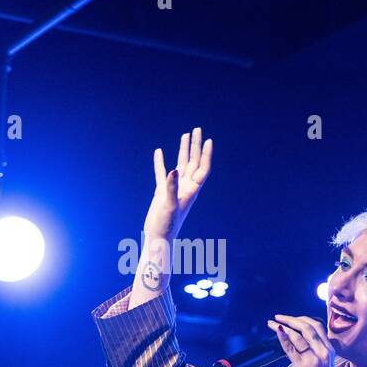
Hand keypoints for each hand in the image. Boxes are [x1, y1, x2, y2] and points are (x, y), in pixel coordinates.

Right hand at [143, 127, 212, 244]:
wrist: (158, 237)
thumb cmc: (166, 224)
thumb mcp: (169, 204)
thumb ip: (171, 187)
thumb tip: (174, 170)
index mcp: (191, 190)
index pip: (202, 168)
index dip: (206, 154)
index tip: (208, 140)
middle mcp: (186, 187)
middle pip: (193, 162)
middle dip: (195, 146)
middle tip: (197, 129)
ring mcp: (174, 189)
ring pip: (180, 165)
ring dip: (183, 150)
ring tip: (185, 135)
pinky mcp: (162, 192)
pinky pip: (162, 173)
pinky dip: (160, 162)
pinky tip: (158, 151)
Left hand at [268, 315, 340, 366]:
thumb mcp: (325, 363)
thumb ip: (317, 349)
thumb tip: (299, 337)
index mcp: (330, 349)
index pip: (318, 326)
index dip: (303, 318)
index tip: (291, 318)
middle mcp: (324, 351)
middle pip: (308, 327)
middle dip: (291, 319)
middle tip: (278, 316)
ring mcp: (314, 358)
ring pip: (299, 335)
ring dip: (283, 326)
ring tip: (271, 323)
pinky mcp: (303, 366)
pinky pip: (291, 348)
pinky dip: (283, 337)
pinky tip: (276, 330)